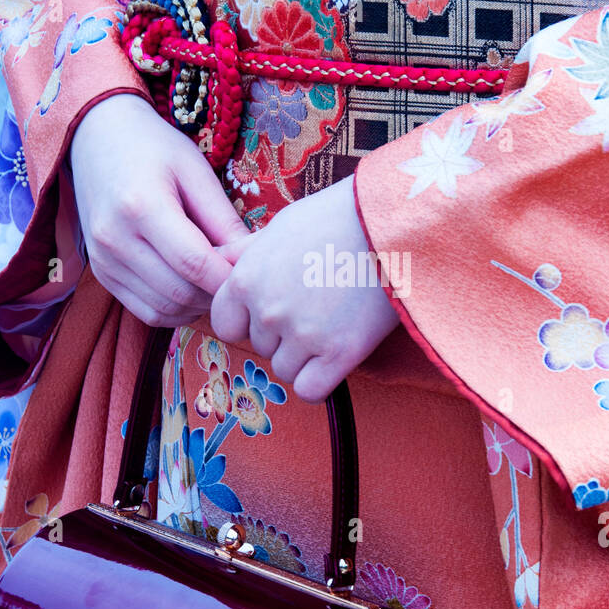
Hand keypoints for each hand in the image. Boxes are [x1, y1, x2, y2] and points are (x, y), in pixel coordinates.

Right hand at [69, 93, 247, 325]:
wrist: (96, 139)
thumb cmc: (153, 148)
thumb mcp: (195, 171)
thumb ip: (223, 219)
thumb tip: (253, 259)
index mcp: (141, 206)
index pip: (194, 263)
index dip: (229, 277)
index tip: (252, 272)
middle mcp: (115, 238)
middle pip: (180, 292)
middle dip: (217, 294)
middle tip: (238, 278)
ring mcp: (103, 261)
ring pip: (164, 309)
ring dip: (198, 306)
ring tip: (216, 282)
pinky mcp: (101, 274)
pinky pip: (146, 312)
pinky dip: (176, 311)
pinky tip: (192, 290)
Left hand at [210, 177, 400, 401]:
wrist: (393, 223)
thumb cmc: (337, 217)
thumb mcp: (281, 226)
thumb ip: (245, 252)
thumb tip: (215, 257)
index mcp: (246, 280)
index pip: (226, 325)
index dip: (249, 320)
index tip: (276, 309)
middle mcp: (267, 311)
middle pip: (261, 347)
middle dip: (283, 334)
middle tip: (318, 306)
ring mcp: (302, 335)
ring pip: (285, 370)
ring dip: (305, 357)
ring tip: (333, 322)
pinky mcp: (339, 353)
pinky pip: (310, 390)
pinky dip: (320, 381)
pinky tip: (335, 357)